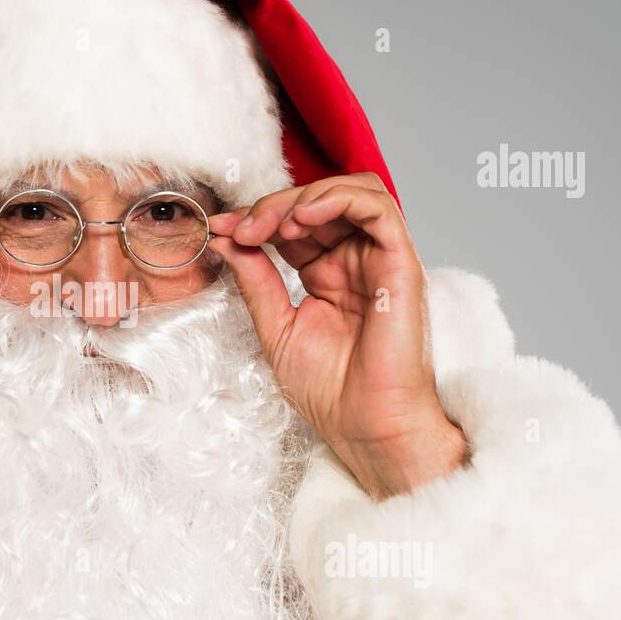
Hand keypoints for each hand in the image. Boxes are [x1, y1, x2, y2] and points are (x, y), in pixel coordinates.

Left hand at [208, 173, 467, 500]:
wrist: (365, 427)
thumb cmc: (331, 391)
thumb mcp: (275, 327)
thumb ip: (255, 281)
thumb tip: (226, 239)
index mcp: (327, 274)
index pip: (293, 224)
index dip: (255, 218)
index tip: (220, 229)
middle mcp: (355, 261)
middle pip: (318, 201)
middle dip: (272, 206)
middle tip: (239, 228)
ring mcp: (380, 261)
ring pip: (351, 193)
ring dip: (304, 196)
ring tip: (272, 225)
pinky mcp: (401, 264)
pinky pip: (378, 208)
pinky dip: (338, 199)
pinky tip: (303, 218)